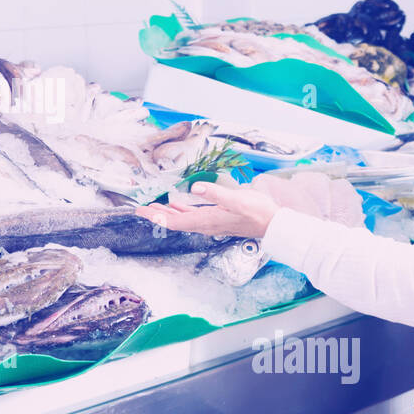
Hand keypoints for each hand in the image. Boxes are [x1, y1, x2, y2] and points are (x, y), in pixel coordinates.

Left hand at [134, 181, 279, 237]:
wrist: (274, 224)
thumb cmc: (257, 211)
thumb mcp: (236, 199)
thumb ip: (215, 193)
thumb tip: (194, 188)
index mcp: (206, 221)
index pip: (174, 221)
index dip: (156, 216)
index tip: (141, 211)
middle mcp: (206, 225)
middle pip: (174, 222)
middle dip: (157, 215)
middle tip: (140, 208)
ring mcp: (211, 223)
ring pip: (183, 219)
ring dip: (167, 213)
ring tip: (153, 206)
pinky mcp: (217, 219)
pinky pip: (193, 217)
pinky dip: (181, 211)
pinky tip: (178, 205)